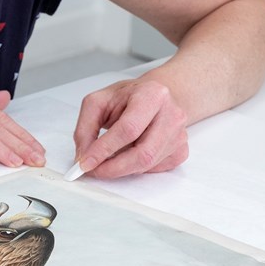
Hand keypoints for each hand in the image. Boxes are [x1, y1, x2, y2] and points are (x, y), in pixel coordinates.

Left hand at [71, 79, 188, 179]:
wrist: (155, 97)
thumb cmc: (128, 97)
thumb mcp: (99, 102)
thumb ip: (85, 128)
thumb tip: (83, 158)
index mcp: (152, 95)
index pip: (128, 129)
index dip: (105, 149)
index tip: (86, 162)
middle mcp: (172, 114)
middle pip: (143, 153)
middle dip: (113, 168)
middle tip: (94, 170)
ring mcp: (179, 135)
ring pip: (147, 164)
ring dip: (122, 168)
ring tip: (109, 159)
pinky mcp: (181, 151)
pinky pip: (154, 169)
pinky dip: (135, 167)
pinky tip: (129, 154)